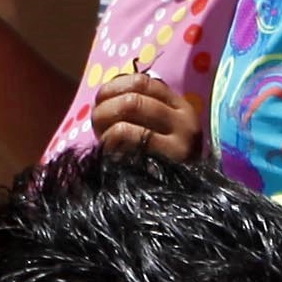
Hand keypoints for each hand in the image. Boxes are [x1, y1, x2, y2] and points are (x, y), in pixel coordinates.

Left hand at [84, 75, 203, 162]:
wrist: (186, 199)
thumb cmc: (160, 162)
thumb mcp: (155, 130)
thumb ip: (138, 110)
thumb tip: (106, 94)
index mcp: (180, 107)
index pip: (142, 81)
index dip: (114, 86)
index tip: (99, 99)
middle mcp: (185, 119)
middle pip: (133, 96)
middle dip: (105, 107)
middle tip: (96, 122)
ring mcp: (181, 139)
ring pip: (131, 106)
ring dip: (105, 120)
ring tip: (102, 136)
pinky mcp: (172, 159)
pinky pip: (130, 133)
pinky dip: (111, 138)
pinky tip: (110, 151)